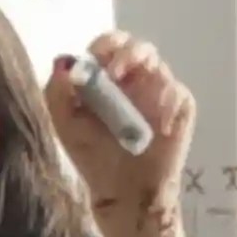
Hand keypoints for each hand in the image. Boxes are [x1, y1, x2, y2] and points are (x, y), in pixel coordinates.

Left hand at [44, 32, 194, 225]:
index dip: (103, 45)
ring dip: (142, 70)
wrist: (121, 190)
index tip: (93, 58)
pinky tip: (155, 122)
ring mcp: (158, 91)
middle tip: (113, 71)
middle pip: (137, 47)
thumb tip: (63, 61)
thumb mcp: (65, 123)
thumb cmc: (92, 154)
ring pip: (157, 64)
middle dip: (125, 51)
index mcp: (106, 77)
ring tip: (128, 90)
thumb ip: (57, 92)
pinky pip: (177, 92)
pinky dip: (166, 101)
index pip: (108, 46)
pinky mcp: (179, 108)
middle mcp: (134, 79)